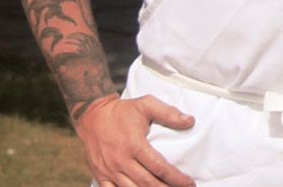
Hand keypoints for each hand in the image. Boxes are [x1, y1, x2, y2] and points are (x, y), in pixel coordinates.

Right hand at [73, 92, 196, 186]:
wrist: (92, 115)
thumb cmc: (122, 111)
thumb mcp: (146, 104)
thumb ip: (168, 113)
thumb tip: (190, 121)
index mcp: (135, 145)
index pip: (160, 168)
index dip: (177, 179)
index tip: (189, 184)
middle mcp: (121, 160)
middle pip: (148, 184)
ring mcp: (110, 170)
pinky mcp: (100, 175)